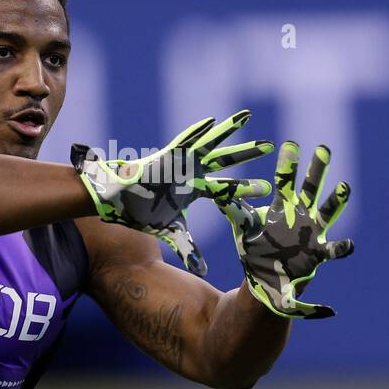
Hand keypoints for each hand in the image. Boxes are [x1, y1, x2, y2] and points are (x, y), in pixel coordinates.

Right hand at [71, 110, 272, 275]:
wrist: (119, 202)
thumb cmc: (143, 213)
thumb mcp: (172, 232)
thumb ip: (189, 249)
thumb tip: (204, 272)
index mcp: (195, 189)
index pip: (226, 189)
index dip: (245, 191)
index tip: (267, 192)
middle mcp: (193, 172)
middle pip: (225, 161)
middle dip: (247, 154)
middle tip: (270, 147)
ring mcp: (181, 162)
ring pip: (210, 144)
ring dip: (228, 130)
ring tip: (247, 116)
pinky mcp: (167, 155)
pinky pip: (185, 141)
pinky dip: (197, 131)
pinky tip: (212, 120)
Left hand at [216, 140, 352, 318]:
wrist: (264, 279)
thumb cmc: (255, 249)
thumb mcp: (244, 227)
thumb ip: (234, 209)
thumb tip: (214, 191)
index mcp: (283, 207)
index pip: (285, 180)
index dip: (288, 164)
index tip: (292, 144)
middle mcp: (301, 215)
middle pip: (311, 188)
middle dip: (317, 170)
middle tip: (324, 149)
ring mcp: (313, 232)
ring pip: (327, 212)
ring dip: (335, 200)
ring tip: (344, 187)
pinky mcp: (319, 253)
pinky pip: (333, 249)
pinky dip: (341, 247)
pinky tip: (348, 244)